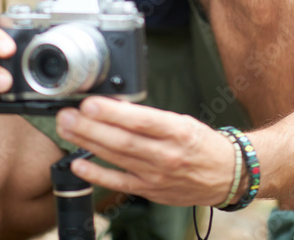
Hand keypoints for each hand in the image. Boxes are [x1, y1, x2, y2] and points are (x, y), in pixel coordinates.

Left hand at [55, 97, 236, 206]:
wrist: (226, 174)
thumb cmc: (201, 144)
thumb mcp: (182, 122)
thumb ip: (150, 118)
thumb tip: (115, 107)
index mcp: (177, 131)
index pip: (140, 120)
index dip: (112, 112)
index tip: (89, 103)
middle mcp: (167, 154)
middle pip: (122, 140)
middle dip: (90, 127)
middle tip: (66, 115)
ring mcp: (157, 175)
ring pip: (117, 157)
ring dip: (87, 143)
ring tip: (66, 128)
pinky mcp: (150, 191)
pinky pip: (119, 182)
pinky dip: (97, 174)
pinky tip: (78, 163)